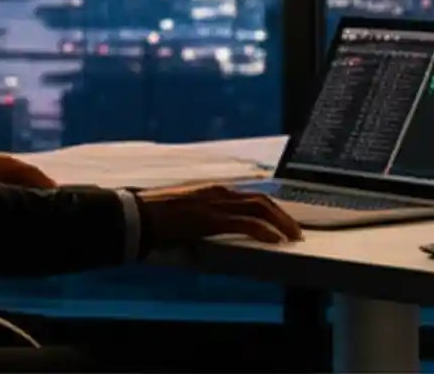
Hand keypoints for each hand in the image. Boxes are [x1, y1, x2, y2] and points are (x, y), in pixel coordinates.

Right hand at [137, 184, 302, 246]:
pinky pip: (246, 224)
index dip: (271, 209)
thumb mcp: (185, 217)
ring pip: (259, 208)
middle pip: (261, 200)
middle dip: (282, 215)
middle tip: (296, 233)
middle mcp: (218, 193)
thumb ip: (202, 220)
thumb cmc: (155, 219)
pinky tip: (275, 241)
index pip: (251, 197)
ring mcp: (215, 204)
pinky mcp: (211, 219)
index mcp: (213, 192)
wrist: (136, 217)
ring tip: (292, 238)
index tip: (284, 223)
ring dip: (280, 222)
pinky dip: (264, 231)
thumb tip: (212, 232)